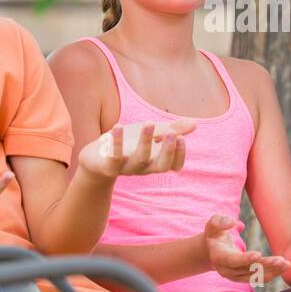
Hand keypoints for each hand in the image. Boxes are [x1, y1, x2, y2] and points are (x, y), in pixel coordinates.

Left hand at [78, 119, 195, 179]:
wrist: (95, 158)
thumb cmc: (127, 145)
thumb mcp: (150, 134)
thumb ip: (171, 129)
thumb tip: (195, 124)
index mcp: (155, 161)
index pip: (174, 165)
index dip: (179, 154)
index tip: (181, 137)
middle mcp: (143, 167)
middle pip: (161, 166)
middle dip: (168, 150)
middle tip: (174, 133)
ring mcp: (126, 168)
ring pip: (139, 159)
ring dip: (145, 141)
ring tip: (149, 123)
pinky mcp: (108, 166)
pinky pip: (113, 157)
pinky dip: (116, 141)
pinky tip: (118, 125)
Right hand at [202, 214, 289, 284]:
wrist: (211, 250)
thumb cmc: (214, 233)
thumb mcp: (213, 223)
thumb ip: (220, 221)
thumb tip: (231, 222)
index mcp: (218, 256)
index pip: (232, 260)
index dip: (245, 258)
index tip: (258, 255)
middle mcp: (226, 270)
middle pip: (247, 269)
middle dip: (265, 265)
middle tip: (280, 260)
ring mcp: (235, 276)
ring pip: (255, 276)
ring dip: (272, 271)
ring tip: (287, 264)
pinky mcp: (243, 278)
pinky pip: (259, 278)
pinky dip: (272, 274)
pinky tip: (284, 268)